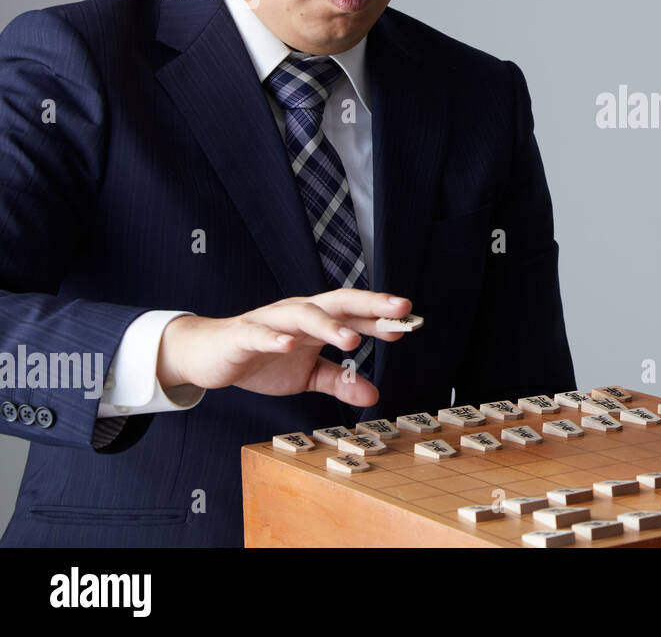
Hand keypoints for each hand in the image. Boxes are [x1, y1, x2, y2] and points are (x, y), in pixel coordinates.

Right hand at [156, 289, 419, 407]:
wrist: (210, 356)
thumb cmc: (262, 360)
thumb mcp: (307, 375)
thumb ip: (339, 381)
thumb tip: (374, 394)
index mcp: (317, 321)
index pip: (355, 313)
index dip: (382, 316)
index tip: (412, 322)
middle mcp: (299, 314)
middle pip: (339, 302)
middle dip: (370, 304)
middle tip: (400, 309)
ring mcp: (271, 322)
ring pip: (304, 315)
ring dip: (329, 324)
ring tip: (351, 337)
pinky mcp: (243, 335)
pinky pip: (260, 334)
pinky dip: (274, 337)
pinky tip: (289, 344)